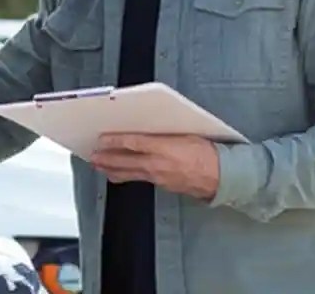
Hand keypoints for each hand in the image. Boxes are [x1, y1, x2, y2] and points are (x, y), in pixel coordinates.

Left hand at [90, 133, 219, 200]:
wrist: (222, 176)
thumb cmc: (207, 152)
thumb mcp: (185, 134)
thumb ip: (162, 133)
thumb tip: (145, 128)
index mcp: (164, 147)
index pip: (133, 143)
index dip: (115, 141)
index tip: (101, 139)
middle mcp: (158, 164)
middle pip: (125, 161)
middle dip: (106, 158)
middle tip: (92, 156)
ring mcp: (159, 177)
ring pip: (129, 173)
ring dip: (111, 169)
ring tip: (98, 166)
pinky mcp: (161, 185)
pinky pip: (138, 179)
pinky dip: (124, 176)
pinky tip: (117, 175)